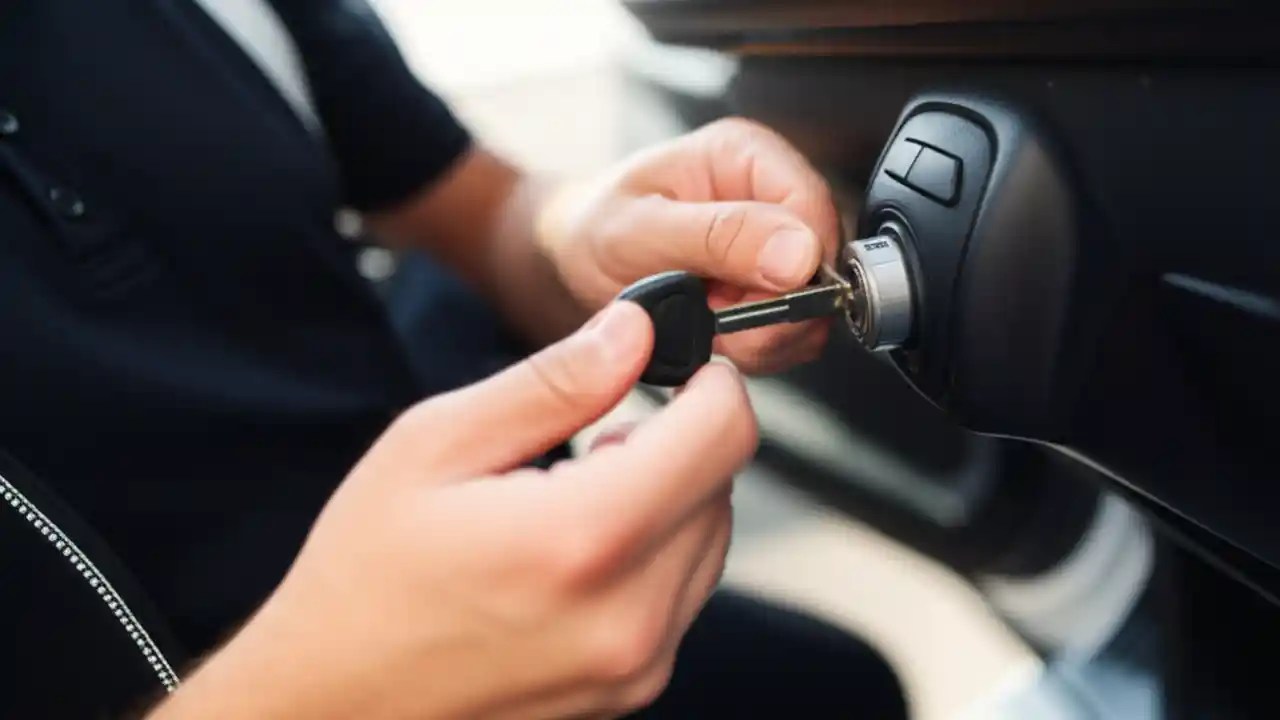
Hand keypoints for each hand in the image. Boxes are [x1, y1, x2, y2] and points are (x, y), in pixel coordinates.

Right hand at [151, 302, 756, 719]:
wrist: (334, 701)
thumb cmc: (367, 573)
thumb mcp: (438, 443)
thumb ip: (555, 382)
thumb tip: (637, 329)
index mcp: (584, 538)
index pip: (725, 434)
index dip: (713, 381)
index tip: (679, 364)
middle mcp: (631, 614)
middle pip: (725, 485)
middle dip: (679, 440)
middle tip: (593, 437)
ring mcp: (638, 665)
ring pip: (711, 540)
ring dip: (668, 498)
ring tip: (572, 496)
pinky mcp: (634, 689)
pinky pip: (683, 593)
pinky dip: (653, 553)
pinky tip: (576, 551)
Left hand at [540, 118, 841, 374]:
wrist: (569, 260)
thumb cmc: (593, 228)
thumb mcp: (640, 230)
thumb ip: (719, 237)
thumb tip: (798, 254)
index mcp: (746, 155)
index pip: (814, 211)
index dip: (791, 269)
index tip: (741, 298)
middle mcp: (771, 192)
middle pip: (823, 264)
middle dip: (772, 309)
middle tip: (712, 313)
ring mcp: (776, 242)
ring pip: (813, 307)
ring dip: (762, 333)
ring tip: (705, 318)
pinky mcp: (772, 286)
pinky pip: (793, 332)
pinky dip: (756, 347)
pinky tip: (715, 331)